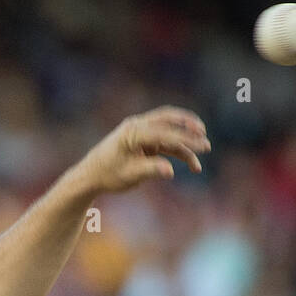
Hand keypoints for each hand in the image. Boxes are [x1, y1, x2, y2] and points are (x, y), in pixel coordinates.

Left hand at [70, 107, 209, 196]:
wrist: (90, 176)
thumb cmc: (108, 175)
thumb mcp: (130, 175)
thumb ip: (151, 170)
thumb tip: (171, 171)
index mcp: (133, 132)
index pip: (165, 133)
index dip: (186, 140)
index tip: (203, 146)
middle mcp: (138, 126)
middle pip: (169, 119)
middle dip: (189, 127)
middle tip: (204, 135)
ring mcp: (140, 132)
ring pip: (169, 131)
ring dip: (185, 141)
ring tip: (201, 154)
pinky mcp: (143, 140)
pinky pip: (164, 142)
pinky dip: (176, 150)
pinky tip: (189, 163)